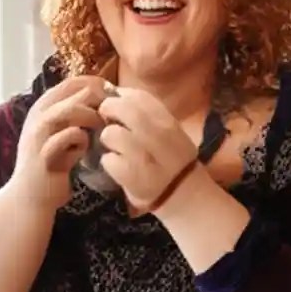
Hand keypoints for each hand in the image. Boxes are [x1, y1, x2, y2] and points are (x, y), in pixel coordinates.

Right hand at [7, 76, 107, 209]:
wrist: (30, 196)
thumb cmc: (53, 164)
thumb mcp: (62, 134)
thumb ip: (75, 118)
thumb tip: (105, 101)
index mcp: (42, 106)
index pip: (71, 82)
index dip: (95, 84)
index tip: (113, 96)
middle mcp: (38, 114)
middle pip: (73, 91)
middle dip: (98, 100)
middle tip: (111, 114)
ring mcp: (39, 132)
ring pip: (70, 110)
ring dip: (91, 118)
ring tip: (101, 130)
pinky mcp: (44, 152)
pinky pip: (71, 135)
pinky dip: (83, 141)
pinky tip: (84, 152)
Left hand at [96, 87, 204, 212]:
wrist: (186, 197)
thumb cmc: (172, 161)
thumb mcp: (170, 134)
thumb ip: (149, 116)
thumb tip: (118, 95)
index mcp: (170, 125)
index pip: (142, 98)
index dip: (123, 94)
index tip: (116, 98)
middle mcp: (161, 139)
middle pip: (127, 111)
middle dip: (110, 108)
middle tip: (104, 114)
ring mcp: (146, 159)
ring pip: (113, 134)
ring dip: (107, 137)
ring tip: (113, 145)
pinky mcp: (132, 178)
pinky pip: (109, 160)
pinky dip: (108, 161)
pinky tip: (116, 165)